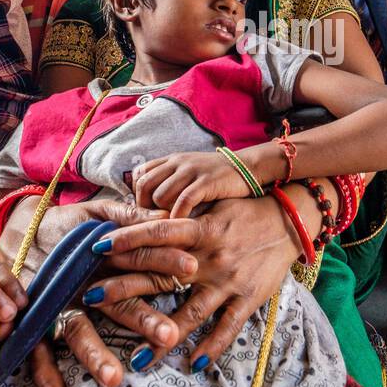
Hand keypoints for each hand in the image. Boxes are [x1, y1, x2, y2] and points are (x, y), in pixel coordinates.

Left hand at [27, 192, 302, 386]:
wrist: (291, 218)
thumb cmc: (245, 209)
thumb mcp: (213, 204)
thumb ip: (181, 214)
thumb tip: (140, 215)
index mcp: (202, 228)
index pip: (158, 232)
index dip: (127, 238)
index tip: (96, 246)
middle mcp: (211, 255)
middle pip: (161, 274)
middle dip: (124, 288)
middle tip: (90, 298)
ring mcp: (229, 280)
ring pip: (191, 312)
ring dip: (163, 336)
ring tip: (138, 359)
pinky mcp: (248, 298)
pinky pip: (228, 327)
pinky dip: (212, 347)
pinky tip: (193, 365)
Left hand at [131, 151, 251, 217]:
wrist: (247, 167)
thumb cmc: (216, 178)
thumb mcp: (190, 174)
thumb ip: (171, 184)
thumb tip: (149, 209)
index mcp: (171, 160)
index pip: (139, 176)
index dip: (139, 197)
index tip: (149, 213)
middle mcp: (178, 162)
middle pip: (144, 186)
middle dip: (146, 209)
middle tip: (156, 224)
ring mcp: (192, 171)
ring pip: (161, 194)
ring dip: (163, 213)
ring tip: (171, 226)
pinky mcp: (206, 181)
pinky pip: (184, 200)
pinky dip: (179, 215)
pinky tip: (184, 225)